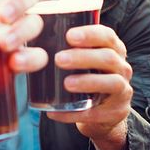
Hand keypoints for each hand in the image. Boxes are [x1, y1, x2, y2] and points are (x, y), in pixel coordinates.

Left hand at [0, 0, 47, 75]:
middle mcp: (5, 11)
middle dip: (19, 3)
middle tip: (1, 18)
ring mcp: (16, 34)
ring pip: (34, 24)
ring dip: (23, 32)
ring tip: (3, 46)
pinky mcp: (20, 59)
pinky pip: (37, 55)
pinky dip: (31, 58)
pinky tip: (15, 65)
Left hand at [47, 24, 132, 149]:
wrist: (102, 115)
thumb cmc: (87, 79)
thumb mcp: (85, 62)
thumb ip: (67, 49)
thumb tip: (27, 37)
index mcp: (114, 51)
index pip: (108, 36)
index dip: (91, 34)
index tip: (69, 35)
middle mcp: (122, 68)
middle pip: (109, 58)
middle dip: (84, 57)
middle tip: (58, 59)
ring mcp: (122, 91)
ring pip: (111, 83)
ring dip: (88, 82)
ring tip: (66, 83)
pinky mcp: (115, 113)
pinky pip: (95, 113)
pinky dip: (74, 113)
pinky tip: (55, 112)